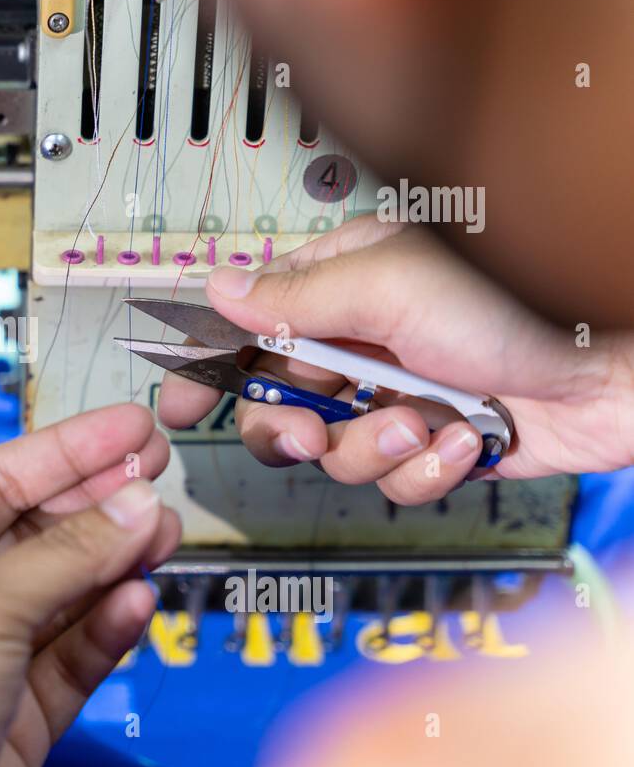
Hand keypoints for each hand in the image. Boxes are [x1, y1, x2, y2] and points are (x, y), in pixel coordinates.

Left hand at [0, 404, 179, 766]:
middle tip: (156, 474)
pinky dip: (108, 626)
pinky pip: (73, 654)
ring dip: (114, 562)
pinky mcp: (16, 714)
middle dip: (97, 504)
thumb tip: (133, 503)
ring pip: (62, 594)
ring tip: (162, 533)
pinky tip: (136, 600)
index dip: (63, 450)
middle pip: (33, 532)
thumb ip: (63, 555)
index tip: (126, 429)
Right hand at [158, 217, 633, 503]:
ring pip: (333, 453)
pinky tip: (464, 436)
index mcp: (340, 286)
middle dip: (287, 426)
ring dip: (377, 446)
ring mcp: (396, 396)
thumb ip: (297, 294)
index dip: (206, 367)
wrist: (624, 366)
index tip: (177, 406)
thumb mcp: (394, 284)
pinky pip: (393, 482)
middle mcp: (361, 343)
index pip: (246, 325)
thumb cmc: (526, 301)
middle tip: (307, 428)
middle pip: (275, 403)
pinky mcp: (434, 446)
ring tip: (427, 418)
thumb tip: (220, 288)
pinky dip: (428, 470)